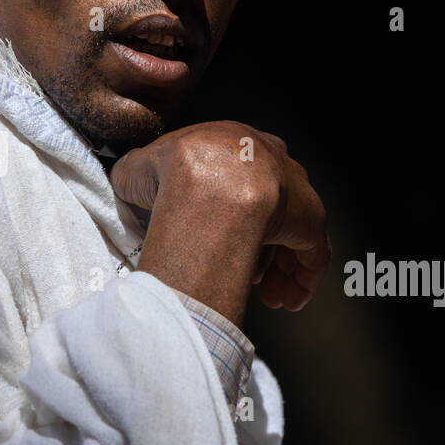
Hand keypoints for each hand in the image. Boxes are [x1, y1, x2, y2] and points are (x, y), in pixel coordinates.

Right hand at [109, 121, 330, 326]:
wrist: (209, 180)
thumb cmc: (171, 171)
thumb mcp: (137, 169)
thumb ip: (138, 178)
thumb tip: (133, 188)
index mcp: (236, 144)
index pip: (242, 184)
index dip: (231, 219)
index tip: (219, 245)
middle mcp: (272, 163)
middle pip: (272, 213)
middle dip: (260, 247)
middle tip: (247, 277)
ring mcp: (296, 191)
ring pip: (293, 236)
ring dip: (280, 270)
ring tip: (268, 297)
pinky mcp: (311, 222)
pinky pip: (312, 256)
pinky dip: (302, 280)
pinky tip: (287, 301)